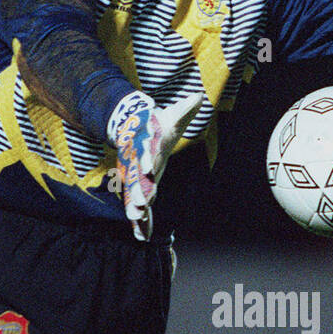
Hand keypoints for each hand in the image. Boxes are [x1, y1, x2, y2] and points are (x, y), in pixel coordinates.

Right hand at [109, 92, 203, 239]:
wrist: (135, 131)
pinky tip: (140, 236)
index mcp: (148, 149)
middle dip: (137, 193)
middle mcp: (139, 166)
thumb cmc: (156, 126)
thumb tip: (198, 96)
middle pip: (137, 180)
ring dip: (135, 210)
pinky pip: (137, 206)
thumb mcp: (171, 116)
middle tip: (139, 206)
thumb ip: (184, 109)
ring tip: (136, 223)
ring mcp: (135, 178)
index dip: (147, 161)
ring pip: (134, 197)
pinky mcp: (136, 188)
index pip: (147, 154)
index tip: (148, 169)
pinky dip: (138, 221)